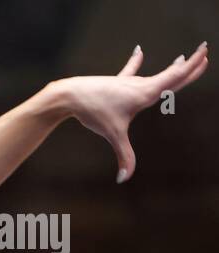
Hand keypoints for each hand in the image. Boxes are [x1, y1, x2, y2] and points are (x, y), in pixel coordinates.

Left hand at [52, 42, 207, 182]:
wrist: (70, 95)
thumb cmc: (94, 112)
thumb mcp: (113, 134)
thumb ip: (123, 156)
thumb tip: (124, 178)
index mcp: (145, 93)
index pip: (175, 78)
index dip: (192, 67)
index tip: (205, 54)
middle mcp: (140, 85)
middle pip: (170, 74)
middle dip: (189, 64)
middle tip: (204, 50)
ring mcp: (127, 82)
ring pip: (153, 75)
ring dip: (170, 68)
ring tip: (181, 60)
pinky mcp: (115, 82)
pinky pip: (130, 71)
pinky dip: (136, 61)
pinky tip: (139, 50)